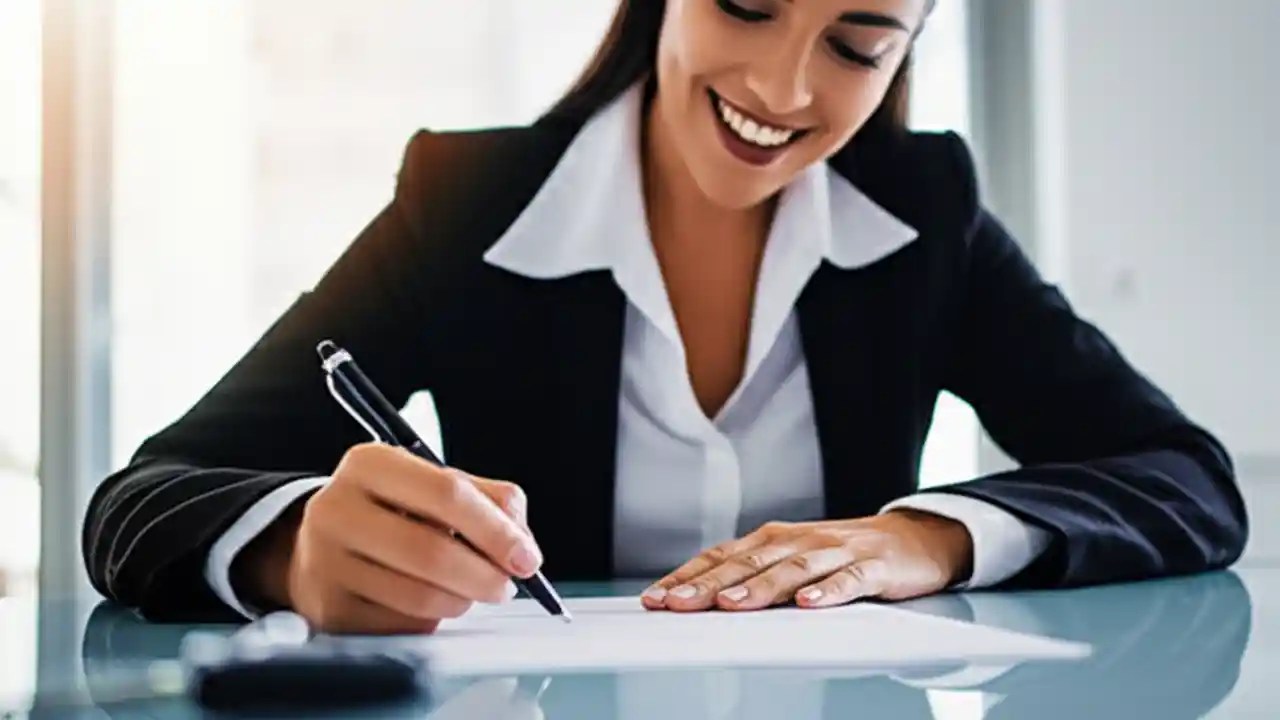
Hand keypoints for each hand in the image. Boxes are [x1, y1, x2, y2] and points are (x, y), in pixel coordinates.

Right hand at [235, 443, 541, 633]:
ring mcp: (326, 561)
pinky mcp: (329, 609)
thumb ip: (489, 500)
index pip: (447, 493)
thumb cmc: (391, 511)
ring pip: (419, 596)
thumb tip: (521, 542)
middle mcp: (337, 508)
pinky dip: (431, 620)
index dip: (496, 530)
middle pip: (432, 551)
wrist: (320, 543)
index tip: (527, 557)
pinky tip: (431, 604)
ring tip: (469, 592)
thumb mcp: (432, 483)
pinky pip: (401, 626)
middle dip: (485, 576)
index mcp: (370, 463)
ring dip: (461, 601)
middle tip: (506, 585)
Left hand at [640, 510, 973, 611]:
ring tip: (732, 604)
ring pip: (794, 569)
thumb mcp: (795, 561)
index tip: (656, 598)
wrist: (916, 538)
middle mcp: (801, 540)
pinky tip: (810, 604)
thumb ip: (756, 578)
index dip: (689, 576)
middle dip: (711, 584)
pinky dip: (829, 591)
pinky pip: (851, 579)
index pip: (723, 556)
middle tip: (679, 603)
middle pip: (750, 562)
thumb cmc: (845, 554)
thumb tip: (702, 603)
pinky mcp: (875, 566)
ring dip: (761, 587)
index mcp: (776, 539)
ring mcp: (838, 551)